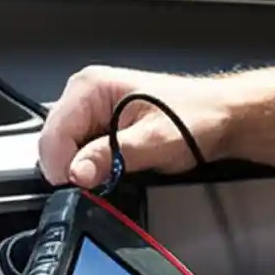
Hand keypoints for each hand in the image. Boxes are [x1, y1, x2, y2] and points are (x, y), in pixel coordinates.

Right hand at [38, 65, 235, 188]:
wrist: (221, 116)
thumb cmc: (195, 118)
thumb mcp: (153, 141)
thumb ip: (110, 156)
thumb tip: (77, 172)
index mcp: (91, 87)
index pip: (53, 134)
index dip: (63, 167)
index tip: (80, 187)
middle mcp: (86, 92)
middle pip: (55, 142)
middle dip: (72, 168)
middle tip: (100, 182)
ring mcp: (92, 109)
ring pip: (67, 150)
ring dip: (83, 168)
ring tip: (113, 171)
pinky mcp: (100, 124)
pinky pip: (81, 151)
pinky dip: (92, 166)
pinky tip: (114, 167)